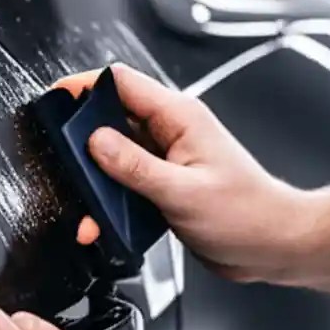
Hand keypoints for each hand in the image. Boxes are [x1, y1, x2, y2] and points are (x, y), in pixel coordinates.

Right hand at [53, 63, 313, 282]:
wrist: (272, 247)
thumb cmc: (247, 215)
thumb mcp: (182, 191)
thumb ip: (134, 166)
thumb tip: (96, 141)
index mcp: (179, 117)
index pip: (122, 83)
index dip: (84, 87)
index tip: (56, 99)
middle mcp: (171, 133)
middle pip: (110, 120)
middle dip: (82, 144)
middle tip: (64, 165)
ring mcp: (167, 159)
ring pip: (114, 157)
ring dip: (95, 184)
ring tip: (87, 211)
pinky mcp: (163, 186)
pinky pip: (124, 185)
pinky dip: (110, 203)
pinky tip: (105, 223)